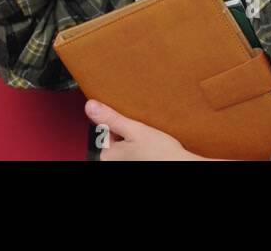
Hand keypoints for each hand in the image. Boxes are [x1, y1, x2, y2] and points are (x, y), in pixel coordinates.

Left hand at [84, 99, 205, 160]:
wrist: (180, 164)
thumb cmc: (160, 153)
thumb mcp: (134, 129)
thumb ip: (111, 118)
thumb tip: (90, 106)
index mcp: (107, 155)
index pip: (106, 130)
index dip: (122, 123)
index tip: (132, 123)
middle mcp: (114, 162)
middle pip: (116, 138)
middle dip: (129, 132)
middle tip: (142, 132)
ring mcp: (126, 163)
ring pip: (127, 144)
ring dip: (136, 139)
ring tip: (148, 138)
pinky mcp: (137, 162)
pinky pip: (135, 151)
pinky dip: (142, 147)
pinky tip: (152, 145)